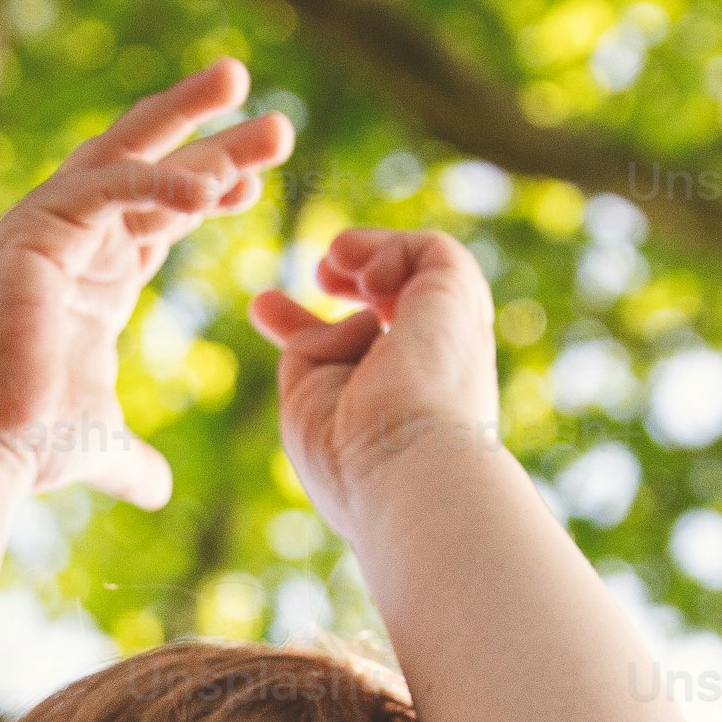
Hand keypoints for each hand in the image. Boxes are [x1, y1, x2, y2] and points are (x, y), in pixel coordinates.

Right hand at [0, 62, 292, 503]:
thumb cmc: (18, 442)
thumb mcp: (99, 442)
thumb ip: (133, 459)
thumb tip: (157, 490)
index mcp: (88, 276)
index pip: (155, 216)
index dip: (206, 192)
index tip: (257, 182)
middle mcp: (68, 239)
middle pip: (147, 167)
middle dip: (211, 140)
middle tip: (276, 124)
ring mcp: (49, 228)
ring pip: (127, 155)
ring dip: (188, 122)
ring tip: (242, 84)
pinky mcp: (35, 231)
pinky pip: (106, 188)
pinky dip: (156, 181)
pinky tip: (210, 187)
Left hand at [246, 224, 505, 534]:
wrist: (404, 471)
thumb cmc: (352, 455)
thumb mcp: (308, 401)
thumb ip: (312, 356)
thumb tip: (347, 319)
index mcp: (406, 407)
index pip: (363, 355)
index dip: (314, 327)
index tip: (263, 306)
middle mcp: (439, 371)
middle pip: (397, 307)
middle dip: (352, 274)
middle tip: (318, 272)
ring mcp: (453, 335)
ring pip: (428, 274)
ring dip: (372, 254)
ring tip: (329, 264)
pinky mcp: (458, 301)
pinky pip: (434, 252)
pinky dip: (390, 250)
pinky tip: (363, 280)